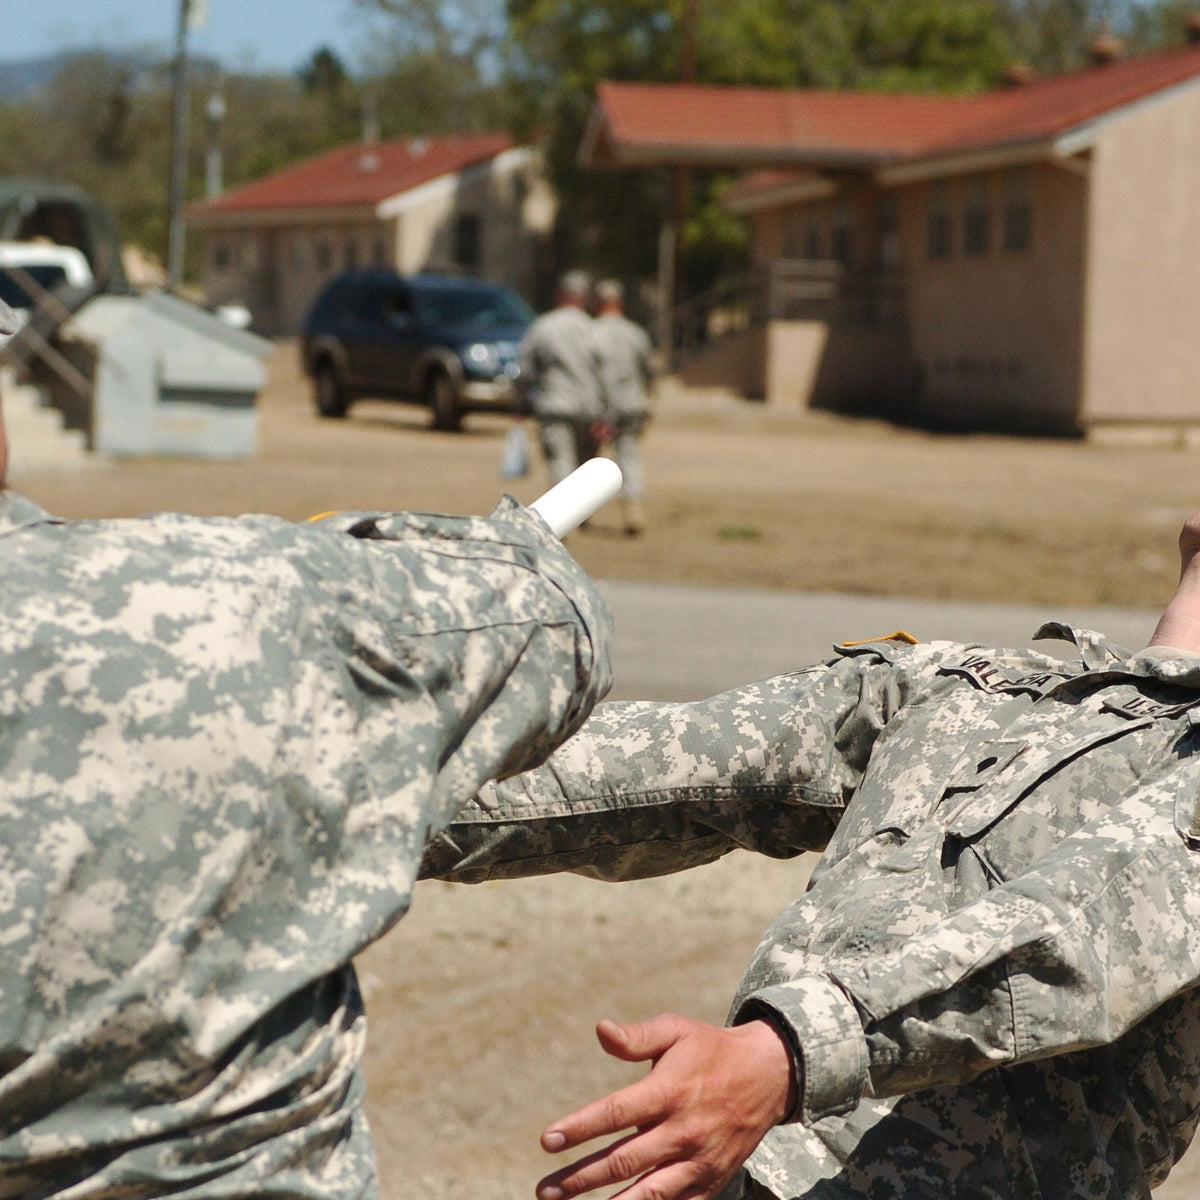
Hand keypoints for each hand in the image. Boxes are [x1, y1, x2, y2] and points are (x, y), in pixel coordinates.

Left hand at [536, 1014, 795, 1199]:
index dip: (580, 1127)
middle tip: (545, 1191)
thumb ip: (637, 1037)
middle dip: (580, 1178)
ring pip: (648, 1194)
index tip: (547, 1141)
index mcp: (670, 1091)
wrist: (768, 1076)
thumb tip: (600, 1030)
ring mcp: (699, 1161)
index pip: (617, 1113)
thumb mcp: (676, 1031)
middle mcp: (683, 1130)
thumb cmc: (710, 1049)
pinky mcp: (711, 1181)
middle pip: (624, 1162)